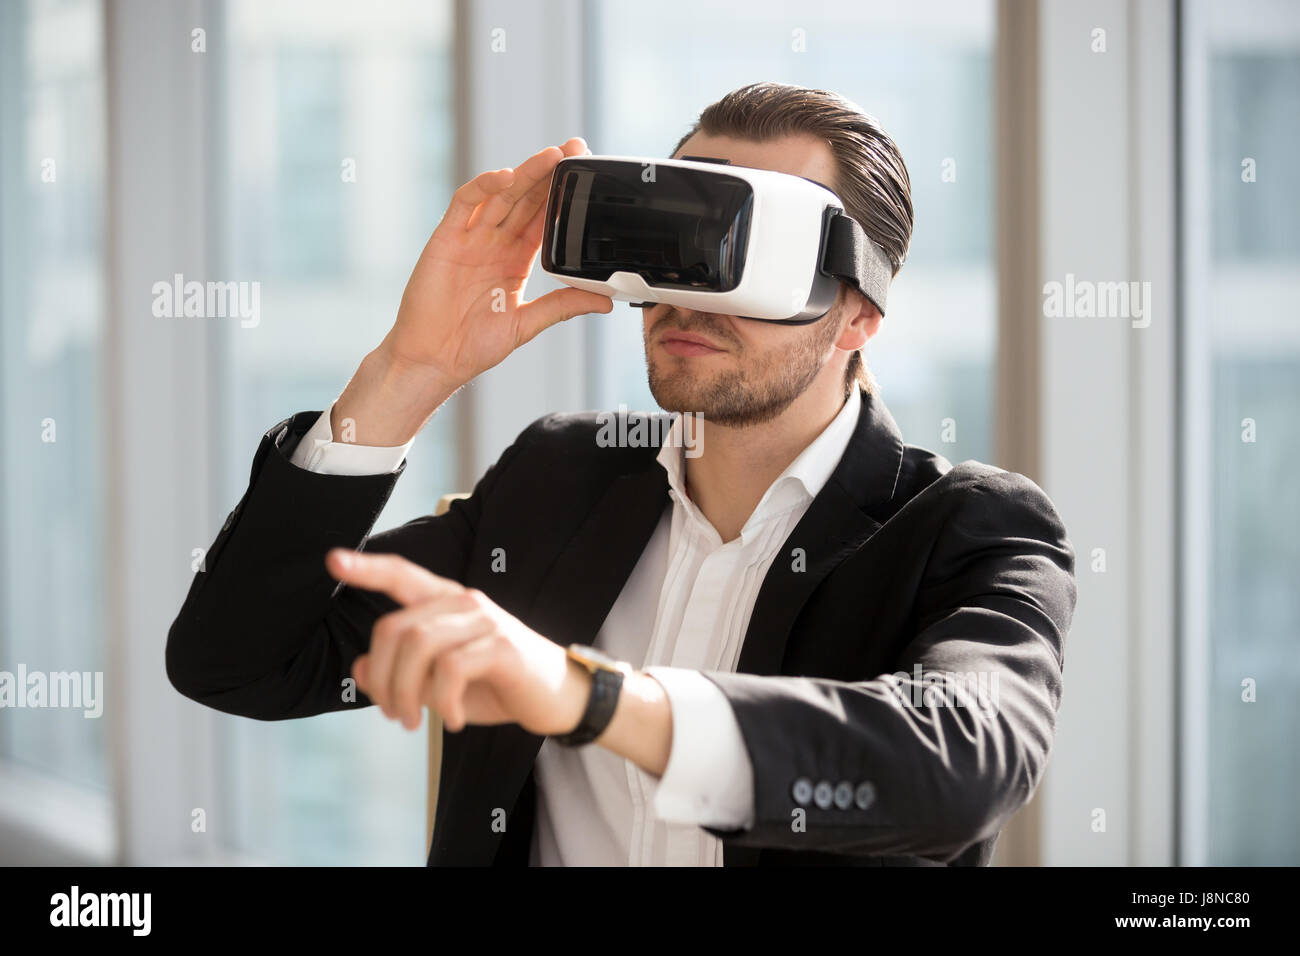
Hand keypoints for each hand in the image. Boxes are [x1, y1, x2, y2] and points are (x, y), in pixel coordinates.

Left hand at [325, 548, 591, 734]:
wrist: (560, 698)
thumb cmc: (498, 685)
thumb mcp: (441, 684)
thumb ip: (400, 673)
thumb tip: (359, 670)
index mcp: (447, 603)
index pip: (401, 575)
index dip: (366, 568)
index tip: (332, 560)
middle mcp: (464, 602)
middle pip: (396, 627)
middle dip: (382, 676)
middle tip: (391, 714)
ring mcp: (485, 621)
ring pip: (418, 646)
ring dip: (405, 693)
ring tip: (414, 721)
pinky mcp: (501, 646)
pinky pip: (450, 670)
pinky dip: (442, 703)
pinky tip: (453, 721)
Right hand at [382, 137, 613, 389]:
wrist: (434, 359)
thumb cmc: (473, 345)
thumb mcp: (527, 323)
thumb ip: (563, 306)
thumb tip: (605, 302)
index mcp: (515, 259)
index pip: (544, 219)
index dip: (563, 197)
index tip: (585, 176)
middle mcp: (494, 243)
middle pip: (526, 199)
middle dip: (549, 174)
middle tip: (575, 149)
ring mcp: (470, 238)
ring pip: (501, 195)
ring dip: (526, 174)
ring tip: (552, 155)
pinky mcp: (446, 239)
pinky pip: (465, 204)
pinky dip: (483, 187)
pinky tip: (505, 177)